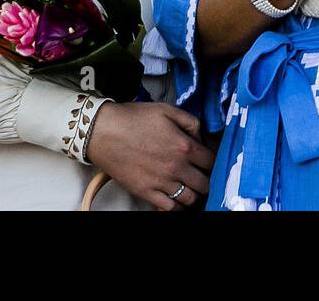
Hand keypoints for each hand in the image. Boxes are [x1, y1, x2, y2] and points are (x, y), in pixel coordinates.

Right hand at [85, 101, 213, 210]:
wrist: (105, 132)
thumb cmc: (134, 118)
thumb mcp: (167, 109)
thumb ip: (190, 121)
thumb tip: (201, 135)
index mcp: (183, 145)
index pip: (211, 161)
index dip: (213, 160)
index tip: (210, 160)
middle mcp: (176, 167)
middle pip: (204, 183)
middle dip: (207, 179)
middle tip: (202, 175)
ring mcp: (161, 182)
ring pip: (190, 198)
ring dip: (194, 194)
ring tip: (191, 187)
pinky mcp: (146, 193)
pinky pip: (170, 208)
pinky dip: (177, 206)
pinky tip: (176, 198)